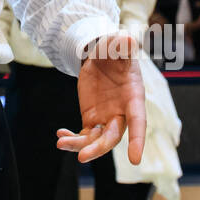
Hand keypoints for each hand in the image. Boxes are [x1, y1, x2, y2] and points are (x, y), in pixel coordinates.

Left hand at [57, 33, 146, 164]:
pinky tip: (60, 136)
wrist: (102, 55)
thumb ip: (123, 45)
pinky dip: (73, 138)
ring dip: (79, 145)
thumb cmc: (116, 49)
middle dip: (99, 148)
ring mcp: (106, 118)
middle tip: (82, 157)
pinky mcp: (91, 118)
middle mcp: (121, 113)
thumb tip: (126, 39)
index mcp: (133, 97)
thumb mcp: (119, 45)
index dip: (137, 139)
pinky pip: (83, 134)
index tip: (135, 160)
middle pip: (112, 137)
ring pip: (95, 140)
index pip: (138, 121)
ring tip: (61, 143)